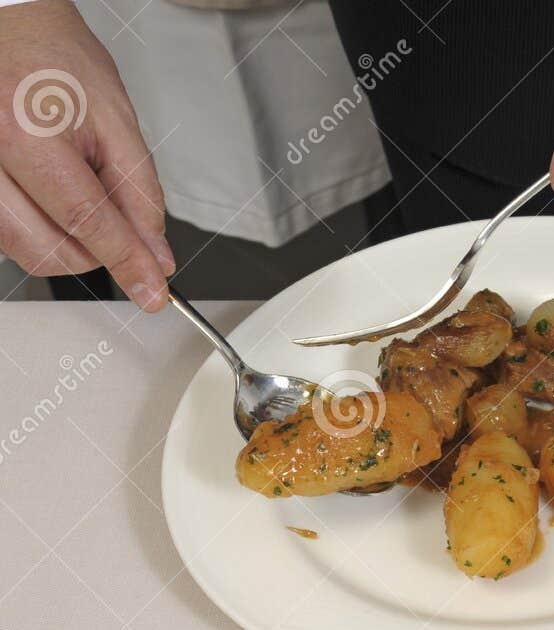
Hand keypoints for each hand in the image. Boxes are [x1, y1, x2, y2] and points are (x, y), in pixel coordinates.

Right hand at [0, 0, 172, 309]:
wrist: (8, 27)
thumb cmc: (56, 59)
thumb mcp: (117, 120)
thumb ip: (139, 194)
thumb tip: (154, 254)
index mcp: (27, 132)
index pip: (86, 219)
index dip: (125, 262)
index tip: (152, 292)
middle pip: (48, 248)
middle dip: (95, 255)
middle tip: (120, 231)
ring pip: (22, 249)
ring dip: (65, 243)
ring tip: (77, 192)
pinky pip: (4, 233)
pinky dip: (38, 231)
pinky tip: (51, 198)